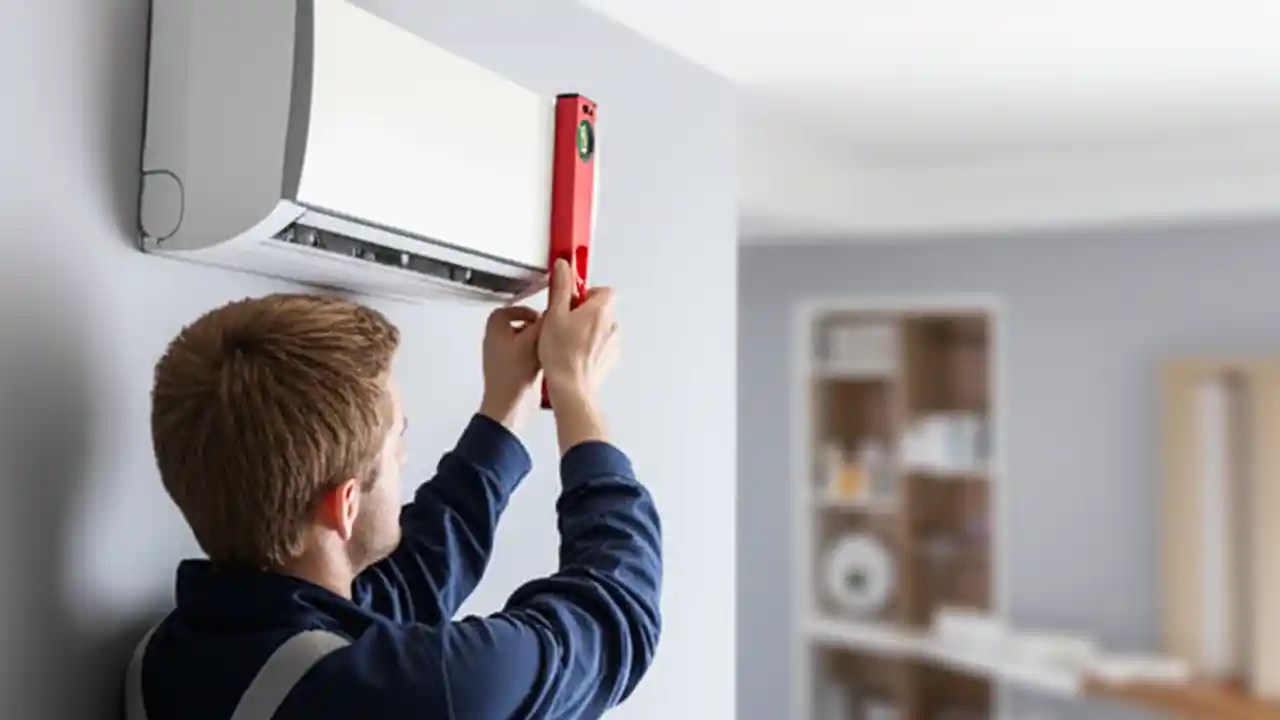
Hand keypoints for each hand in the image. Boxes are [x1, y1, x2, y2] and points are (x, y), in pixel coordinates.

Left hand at [479, 305, 542, 429]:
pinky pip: (531, 355)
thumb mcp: (530, 341)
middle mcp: (499, 341)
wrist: (511, 406)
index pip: (509, 310)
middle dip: (537, 326)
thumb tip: (552, 312)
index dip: (525, 310)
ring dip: (540, 341)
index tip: (540, 314)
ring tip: (550, 345)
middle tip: (548, 329)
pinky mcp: (517, 369)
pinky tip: (548, 360)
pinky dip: (541, 355)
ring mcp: (508, 357)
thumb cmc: (511, 376)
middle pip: (520, 325)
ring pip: (527, 340)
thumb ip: (542, 323)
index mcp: (495, 330)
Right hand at [538, 258, 618, 403]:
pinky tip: (573, 352)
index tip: (572, 298)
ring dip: (588, 329)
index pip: (603, 289)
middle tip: (565, 320)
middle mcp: (612, 325)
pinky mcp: (610, 360)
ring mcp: (613, 344)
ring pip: (602, 327)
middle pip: (602, 308)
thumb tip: (563, 267)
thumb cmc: (562, 355)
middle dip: (584, 311)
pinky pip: (602, 345)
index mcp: (600, 310)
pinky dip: (591, 346)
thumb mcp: (555, 314)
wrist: (571, 388)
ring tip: (567, 339)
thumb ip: (561, 287)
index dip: (586, 291)